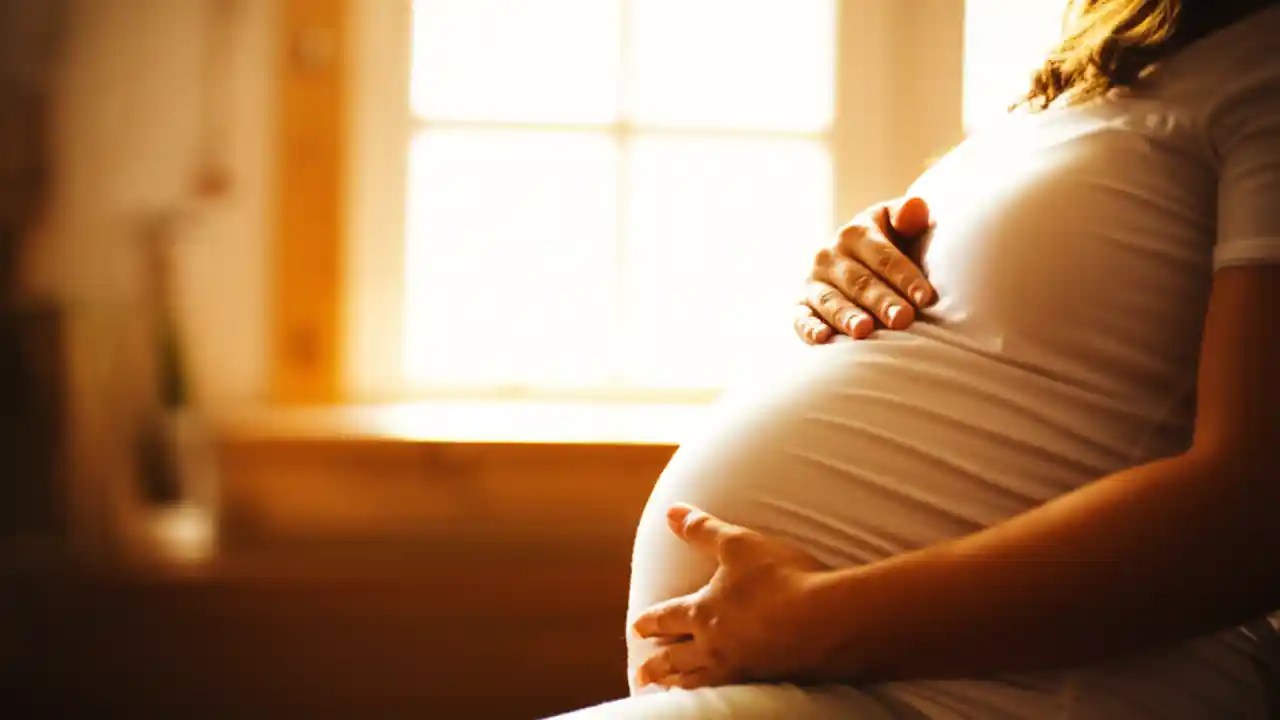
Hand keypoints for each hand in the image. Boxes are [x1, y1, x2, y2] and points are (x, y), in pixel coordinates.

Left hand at [631, 504, 832, 689]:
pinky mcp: (765, 681)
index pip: (667, 618)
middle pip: (675, 657)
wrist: (827, 620)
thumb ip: (702, 529)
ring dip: (677, 683)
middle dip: (656, 664)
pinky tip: (714, 695)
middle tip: (641, 672)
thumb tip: (671, 512)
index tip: (637, 628)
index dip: (649, 622)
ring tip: (667, 688)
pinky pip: (727, 693)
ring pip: (697, 680)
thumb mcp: (738, 543)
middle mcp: (714, 646)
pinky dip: (710, 696)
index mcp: (703, 612)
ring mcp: (739, 668)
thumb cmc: (780, 577)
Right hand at [795, 196, 934, 343]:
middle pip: (859, 281)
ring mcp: (813, 281)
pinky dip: (809, 328)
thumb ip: (910, 215)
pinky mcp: (800, 305)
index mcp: (856, 233)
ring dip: (846, 316)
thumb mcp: (900, 225)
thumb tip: (916, 208)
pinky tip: (823, 339)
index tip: (925, 298)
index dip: (905, 277)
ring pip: (830, 300)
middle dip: (881, 301)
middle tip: (902, 319)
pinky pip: (801, 318)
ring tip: (864, 331)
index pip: (884, 257)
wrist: (858, 260)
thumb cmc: (892, 245)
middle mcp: (829, 255)